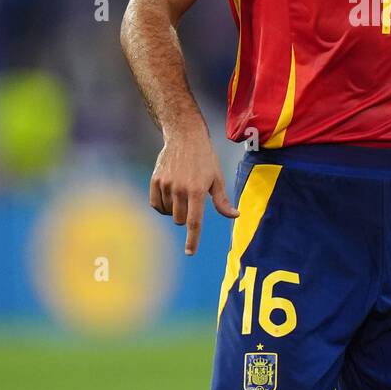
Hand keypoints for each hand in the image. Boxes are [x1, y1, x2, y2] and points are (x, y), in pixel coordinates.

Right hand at [148, 128, 239, 254]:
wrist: (185, 137)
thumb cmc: (205, 159)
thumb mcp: (217, 178)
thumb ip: (223, 200)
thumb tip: (235, 216)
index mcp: (198, 190)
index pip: (194, 222)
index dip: (192, 239)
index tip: (190, 252)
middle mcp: (180, 189)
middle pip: (180, 220)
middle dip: (186, 217)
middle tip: (192, 201)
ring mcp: (166, 184)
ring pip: (168, 212)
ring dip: (175, 209)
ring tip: (182, 191)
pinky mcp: (155, 180)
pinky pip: (156, 204)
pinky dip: (162, 205)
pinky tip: (170, 195)